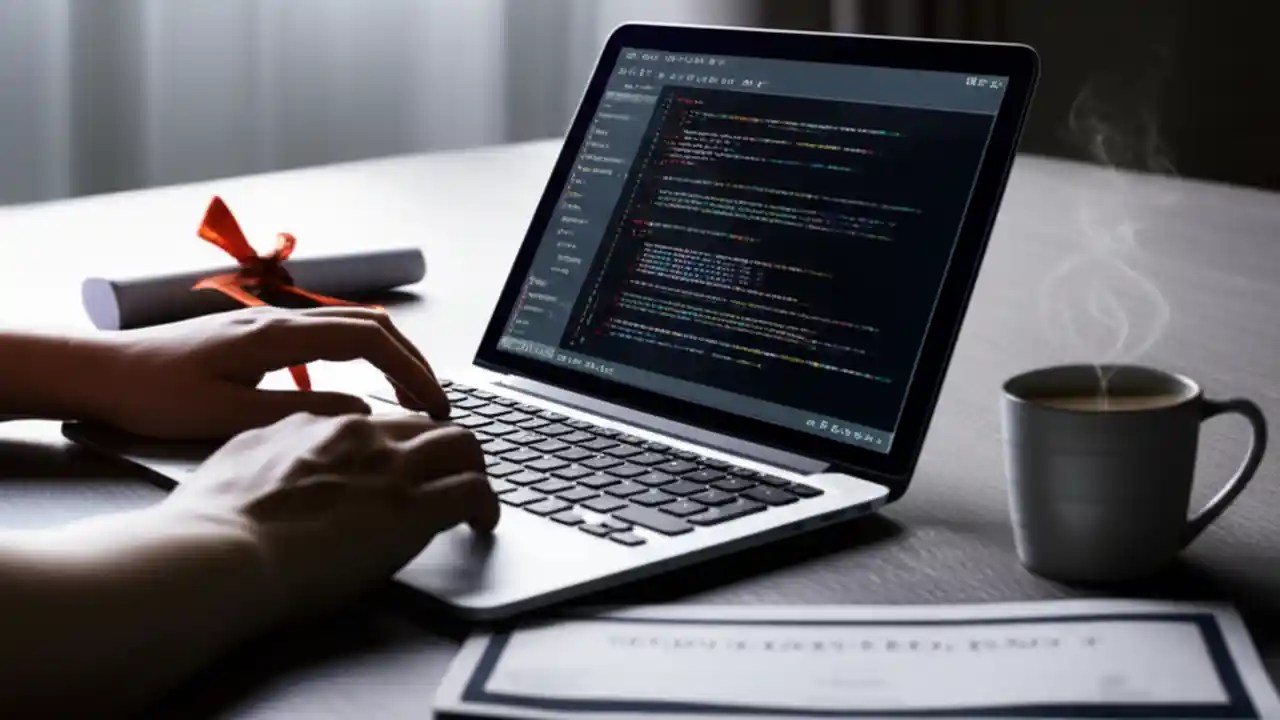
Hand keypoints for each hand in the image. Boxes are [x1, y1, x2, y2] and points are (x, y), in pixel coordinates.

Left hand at [88, 306, 447, 438]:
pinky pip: (329, 336)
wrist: (102, 372)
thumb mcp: (229, 417)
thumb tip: (361, 412)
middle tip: (437, 403)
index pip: (368, 340)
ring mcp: (270, 323)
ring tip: (412, 396)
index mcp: (277, 335)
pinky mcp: (260, 335)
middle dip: (414, 361)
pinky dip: (364, 356)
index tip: (434, 405)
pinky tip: (363, 386)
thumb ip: (301, 414)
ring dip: (391, 357)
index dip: (410, 372)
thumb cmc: (154, 394)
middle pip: (371, 324)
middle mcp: (280, 319)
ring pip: (352, 326)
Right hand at [161, 411, 498, 619]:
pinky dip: (486, 505)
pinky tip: (482, 523)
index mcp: (317, 424)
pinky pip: (473, 491)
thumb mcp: (235, 462)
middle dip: (444, 446)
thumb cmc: (211, 524)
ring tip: (475, 495)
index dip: (393, 445)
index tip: (397, 465)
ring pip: (461, 444)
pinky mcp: (414, 507)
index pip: (376, 422)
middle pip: (425, 424)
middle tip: (449, 473)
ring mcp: (391, 467)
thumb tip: (283, 456)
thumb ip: (270, 451)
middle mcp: (361, 434)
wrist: (218, 551)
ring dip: (473, 468)